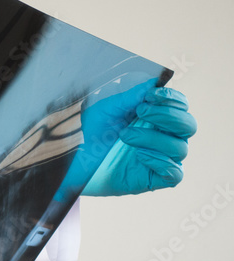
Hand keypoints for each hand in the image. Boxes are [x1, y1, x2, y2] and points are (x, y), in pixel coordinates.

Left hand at [82, 85, 196, 196]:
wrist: (72, 159)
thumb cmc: (91, 132)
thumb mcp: (107, 109)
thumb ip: (131, 96)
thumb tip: (153, 82)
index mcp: (157, 118)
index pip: (181, 107)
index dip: (172, 100)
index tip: (151, 95)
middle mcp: (164, 138)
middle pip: (188, 126)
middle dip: (168, 116)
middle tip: (141, 111)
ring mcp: (160, 159)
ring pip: (180, 148)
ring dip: (154, 138)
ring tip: (125, 135)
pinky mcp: (153, 178)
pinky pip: (175, 174)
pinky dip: (161, 162)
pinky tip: (140, 154)